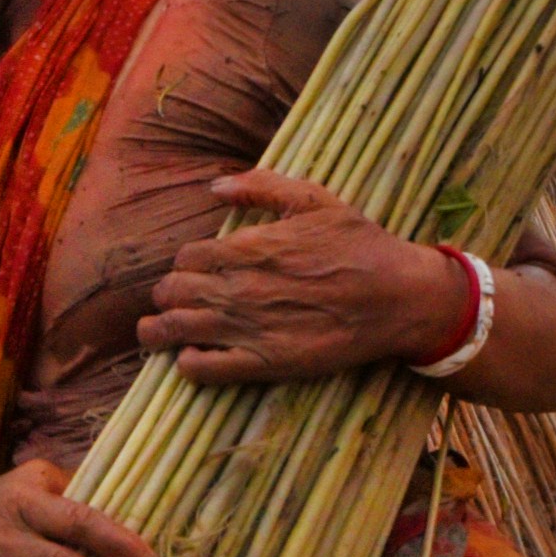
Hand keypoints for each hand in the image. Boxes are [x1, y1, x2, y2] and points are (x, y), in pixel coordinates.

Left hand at [140, 170, 471, 384]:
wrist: (398, 297)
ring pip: (175, 330)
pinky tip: (191, 358)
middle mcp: (239, 288)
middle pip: (171, 292)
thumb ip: (261, 187)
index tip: (196, 271)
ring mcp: (247, 328)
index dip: (185, 265)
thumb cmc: (359, 245)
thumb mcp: (314, 199)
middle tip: (174, 301)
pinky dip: (187, 364)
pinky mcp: (263, 363)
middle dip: (167, 295)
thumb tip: (215, 186)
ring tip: (157, 333)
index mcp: (247, 248)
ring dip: (159, 331)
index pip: (185, 258)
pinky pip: (202, 370)